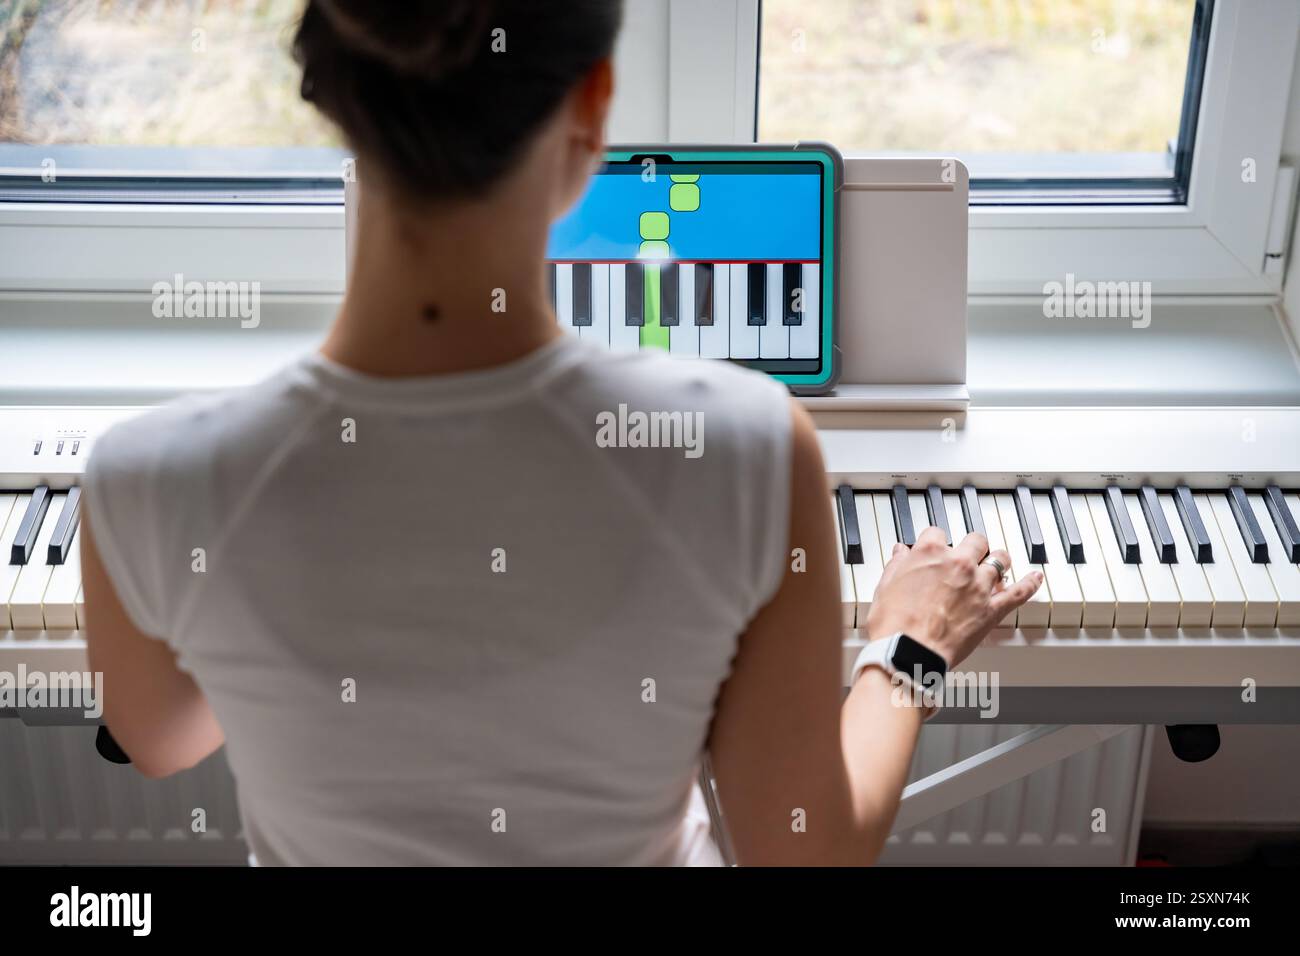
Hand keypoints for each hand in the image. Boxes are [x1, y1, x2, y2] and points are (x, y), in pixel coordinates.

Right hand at [863, 527, 1041, 667]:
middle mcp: (958, 563)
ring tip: (997, 564)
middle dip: (972, 546)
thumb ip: (897, 565)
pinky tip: (1036, 577)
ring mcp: (979, 585)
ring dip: (998, 561)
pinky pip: (1019, 593)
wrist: (907, 653)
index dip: (935, 541)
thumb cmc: (893, 625)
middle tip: (968, 554)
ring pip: (1000, 560)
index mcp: (929, 553)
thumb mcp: (885, 587)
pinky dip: (1030, 583)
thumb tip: (901, 553)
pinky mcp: (991, 610)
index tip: (934, 549)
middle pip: (975, 540)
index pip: (937, 533)